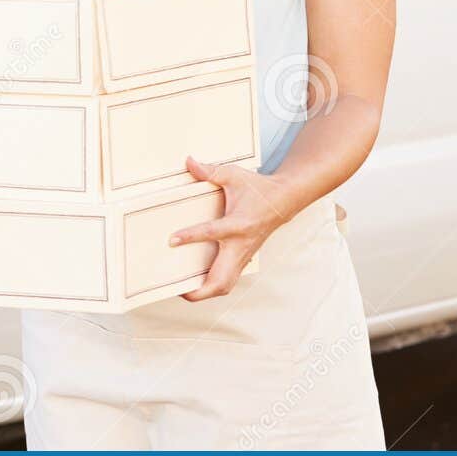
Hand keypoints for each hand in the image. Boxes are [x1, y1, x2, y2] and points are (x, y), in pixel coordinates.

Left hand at [168, 155, 300, 300]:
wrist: (284, 200)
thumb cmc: (258, 189)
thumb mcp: (233, 175)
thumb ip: (210, 171)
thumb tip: (189, 163)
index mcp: (239, 224)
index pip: (213, 233)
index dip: (191, 236)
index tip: (172, 240)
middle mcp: (241, 245)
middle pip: (222, 279)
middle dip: (200, 290)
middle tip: (176, 288)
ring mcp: (244, 255)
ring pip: (226, 285)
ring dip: (206, 292)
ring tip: (183, 291)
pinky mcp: (243, 259)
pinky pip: (228, 280)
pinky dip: (213, 285)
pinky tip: (197, 283)